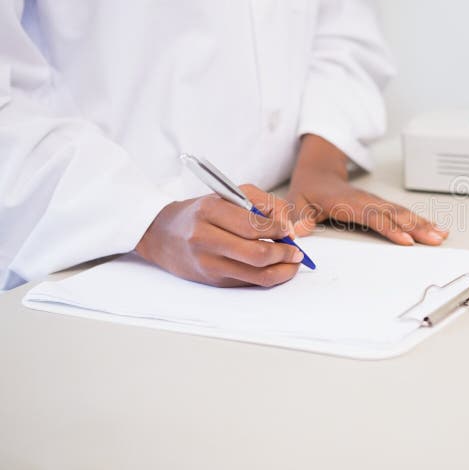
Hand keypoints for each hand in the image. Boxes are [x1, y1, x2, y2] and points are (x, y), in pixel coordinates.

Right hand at [135, 185, 302, 286]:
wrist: (162, 234)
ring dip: (283, 269)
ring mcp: (208, 263)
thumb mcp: (230, 194)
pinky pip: (250, 282)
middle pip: (258, 253)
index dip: (280, 229)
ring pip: (257, 274)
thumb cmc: (202, 211)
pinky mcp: (213, 280)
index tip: (289, 230)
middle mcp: (206, 238)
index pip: (255, 225)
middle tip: (297, 251)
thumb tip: (289, 226)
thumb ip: (263, 203)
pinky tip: (277, 268)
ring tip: (292, 261)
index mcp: (210, 211)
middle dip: (285, 253)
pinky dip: (269, 276)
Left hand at [287, 135, 447, 245]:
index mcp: (347, 202)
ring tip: (441, 235)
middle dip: (416, 226)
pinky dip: (420, 221)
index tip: (406, 240)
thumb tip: (295, 232)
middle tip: (434, 239)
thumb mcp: (296, 204)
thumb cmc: (309, 191)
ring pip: (402, 212)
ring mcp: (376, 202)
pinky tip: (435, 228)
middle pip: (394, 214)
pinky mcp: (382, 205)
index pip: (371, 216)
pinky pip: (403, 213)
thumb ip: (296, 219)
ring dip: (423, 224)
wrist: (319, 173)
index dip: (389, 227)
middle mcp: (366, 200)